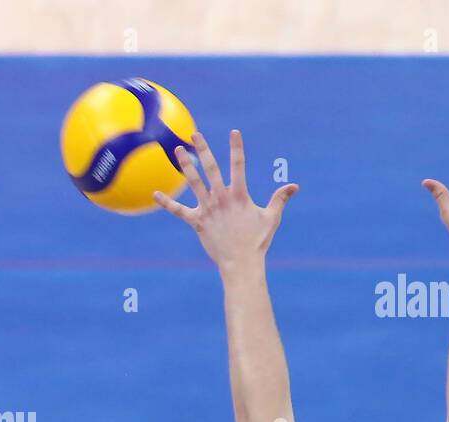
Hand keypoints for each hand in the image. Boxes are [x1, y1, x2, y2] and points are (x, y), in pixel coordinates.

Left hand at [154, 129, 297, 271]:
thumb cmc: (257, 241)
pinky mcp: (197, 222)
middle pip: (211, 168)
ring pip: (194, 183)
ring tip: (178, 151)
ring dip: (186, 165)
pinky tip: (154, 195)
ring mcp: (208, 209)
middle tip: (194, 134)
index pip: (238, 165)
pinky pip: (179, 211)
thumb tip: (294, 186)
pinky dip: (167, 203)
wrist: (240, 262)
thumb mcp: (271, 218)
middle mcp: (222, 198)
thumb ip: (280, 199)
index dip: (236, 147)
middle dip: (203, 149)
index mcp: (239, 195)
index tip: (234, 132)